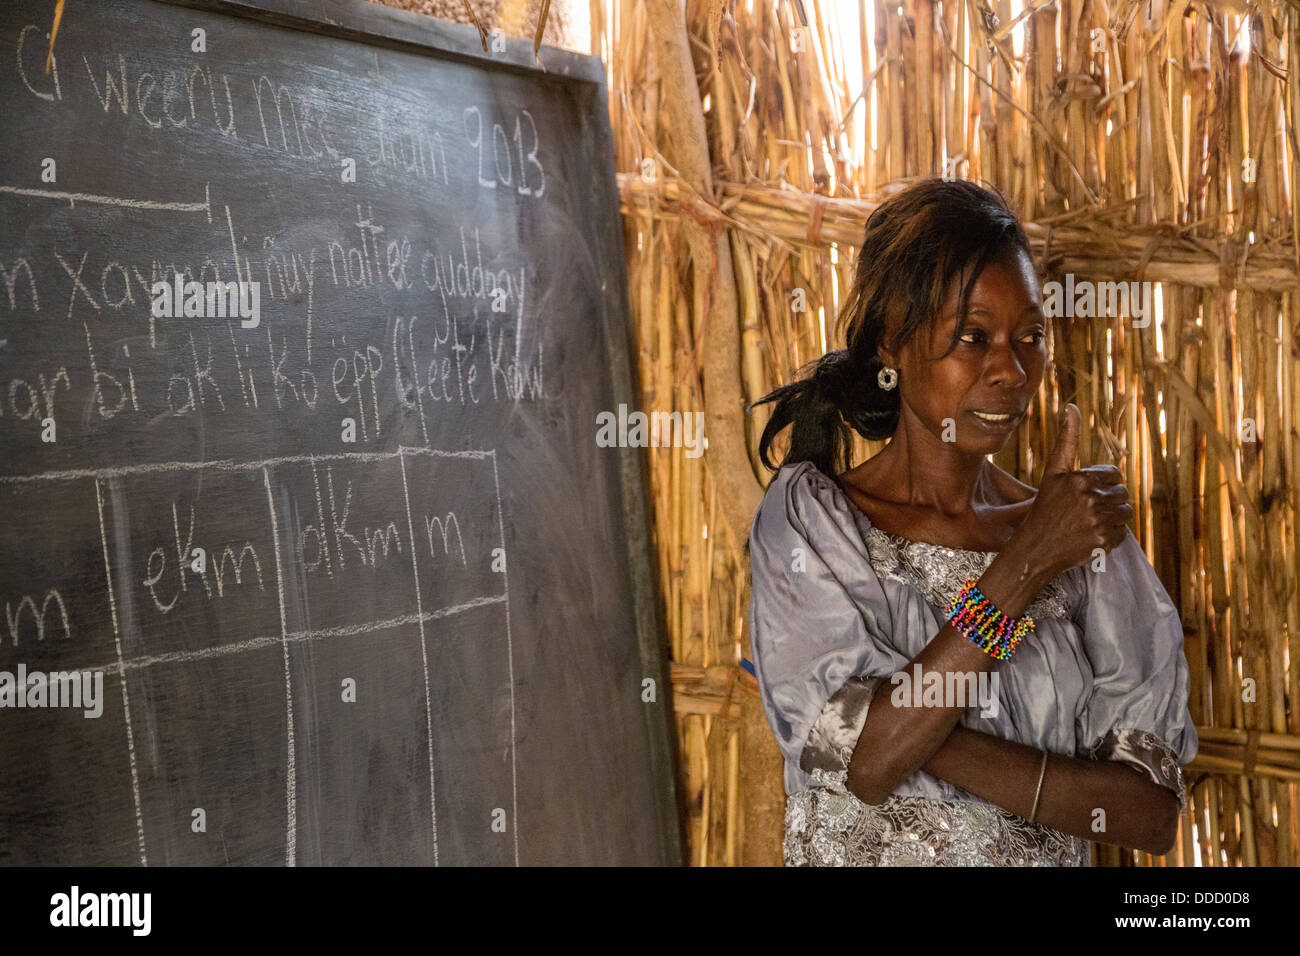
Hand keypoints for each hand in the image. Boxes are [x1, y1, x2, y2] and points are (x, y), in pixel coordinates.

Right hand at [1003, 403, 1133, 579]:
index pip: (1115, 474)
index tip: (1087, 493)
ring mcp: (1098, 520)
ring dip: (1112, 518)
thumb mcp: (1053, 472)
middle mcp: (1090, 498)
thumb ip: (1066, 439)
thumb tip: (1072, 406)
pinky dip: (1112, 536)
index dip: (1104, 483)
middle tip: (1087, 511)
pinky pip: (1123, 533)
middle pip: (1123, 494)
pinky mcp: (1104, 540)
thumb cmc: (1044, 508)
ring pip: (1125, 513)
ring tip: (1090, 523)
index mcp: (1080, 479)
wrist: (1035, 548)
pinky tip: (1092, 536)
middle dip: (1109, 501)